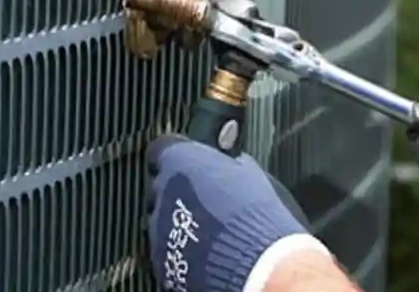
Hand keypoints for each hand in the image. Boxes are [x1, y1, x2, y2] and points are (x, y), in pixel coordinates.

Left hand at [146, 135, 328, 291]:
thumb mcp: (253, 175)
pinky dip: (184, 252)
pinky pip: (168, 252)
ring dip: (182, 223)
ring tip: (213, 232)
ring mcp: (159, 233)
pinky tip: (209, 254)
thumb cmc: (259, 218)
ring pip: (162, 221)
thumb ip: (230, 165)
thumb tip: (232, 162)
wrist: (258, 268)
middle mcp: (161, 195)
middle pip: (161, 187)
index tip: (194, 162)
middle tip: (209, 200)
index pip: (162, 149)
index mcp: (180, 164)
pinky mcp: (163, 265)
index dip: (180, 155)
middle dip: (180, 192)